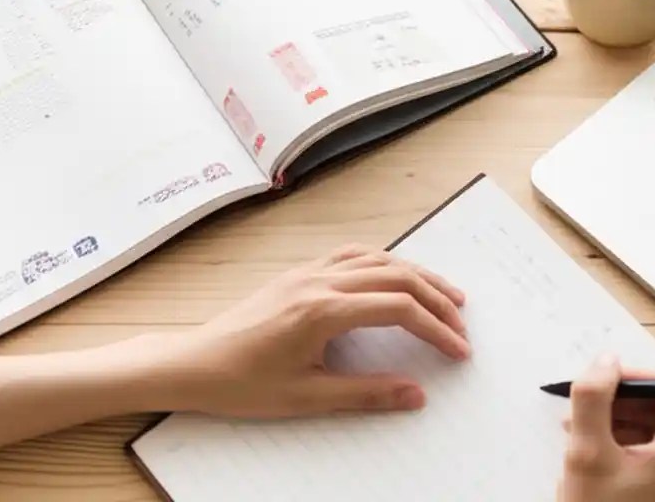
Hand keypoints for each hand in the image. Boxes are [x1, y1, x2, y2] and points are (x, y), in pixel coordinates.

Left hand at [153, 244, 469, 417]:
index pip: (398, 308)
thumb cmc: (241, 383)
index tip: (458, 350)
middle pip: (396, 277)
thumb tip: (415, 393)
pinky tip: (393, 276)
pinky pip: (352, 256)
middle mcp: (319, 282)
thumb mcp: (307, 398)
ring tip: (444, 295)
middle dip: (436, 299)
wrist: (193, 364)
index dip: (436, 329)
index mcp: (323, 311)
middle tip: (461, 324)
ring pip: (378, 260)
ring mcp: (308, 274)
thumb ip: (367, 394)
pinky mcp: (298, 275)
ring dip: (415, 275)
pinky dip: (384, 263)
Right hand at [557, 355, 654, 501]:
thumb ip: (593, 398)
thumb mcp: (587, 452)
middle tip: (586, 406)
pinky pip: (654, 449)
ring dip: (618, 419)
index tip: (604, 378)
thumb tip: (605, 360)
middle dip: (620, 400)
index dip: (636, 376)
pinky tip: (595, 448)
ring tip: (581, 430)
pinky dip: (624, 441)